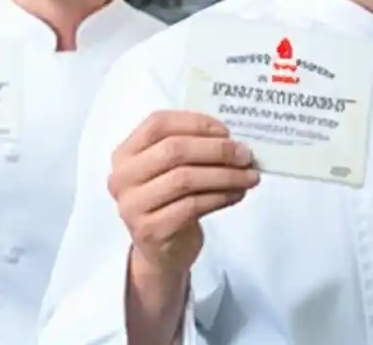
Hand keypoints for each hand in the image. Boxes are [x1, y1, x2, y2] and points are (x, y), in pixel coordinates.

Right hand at [108, 111, 259, 277]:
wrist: (162, 249)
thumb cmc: (173, 199)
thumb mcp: (174, 169)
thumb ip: (195, 147)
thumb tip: (235, 141)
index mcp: (126, 153)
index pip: (158, 124)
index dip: (195, 123)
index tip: (226, 131)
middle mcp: (122, 177)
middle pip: (173, 150)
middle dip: (217, 150)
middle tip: (245, 155)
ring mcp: (133, 205)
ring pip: (185, 179)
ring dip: (226, 175)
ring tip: (250, 176)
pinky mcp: (150, 229)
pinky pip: (192, 206)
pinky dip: (221, 197)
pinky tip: (238, 194)